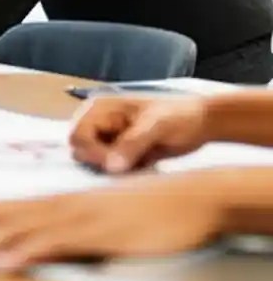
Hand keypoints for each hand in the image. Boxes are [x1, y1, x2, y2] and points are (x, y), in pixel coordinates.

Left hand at [0, 173, 224, 273]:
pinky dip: (26, 251)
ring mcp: (71, 217)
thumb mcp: (85, 227)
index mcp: (43, 204)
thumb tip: (16, 250)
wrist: (188, 198)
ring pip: (11, 230)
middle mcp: (49, 206)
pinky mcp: (96, 231)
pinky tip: (3, 263)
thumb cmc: (138, 213)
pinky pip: (55, 242)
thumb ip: (51, 235)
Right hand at [69, 96, 209, 173]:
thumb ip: (132, 143)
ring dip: (115, 168)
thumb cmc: (180, 116)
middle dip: (104, 161)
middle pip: (81, 151)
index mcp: (99, 108)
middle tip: (133, 162)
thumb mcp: (157, 126)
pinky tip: (145, 164)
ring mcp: (108, 138)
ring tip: (142, 161)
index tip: (118, 162)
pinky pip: (111, 168)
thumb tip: (110, 167)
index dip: (93, 152)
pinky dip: (125, 172)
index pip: (77, 137)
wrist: (203, 122)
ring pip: (95, 162)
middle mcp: (98, 123)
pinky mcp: (120, 152)